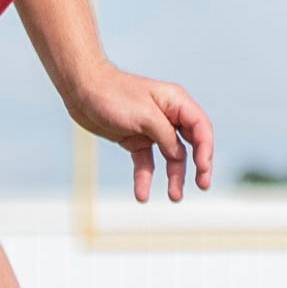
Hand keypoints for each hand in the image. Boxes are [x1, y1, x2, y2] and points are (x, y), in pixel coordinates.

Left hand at [68, 64, 216, 202]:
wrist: (81, 90)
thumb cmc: (113, 95)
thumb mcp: (144, 116)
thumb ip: (166, 136)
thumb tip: (178, 156)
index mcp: (175, 102)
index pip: (200, 127)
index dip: (206, 149)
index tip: (203, 170)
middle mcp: (167, 115)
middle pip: (191, 143)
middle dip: (198, 165)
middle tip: (202, 185)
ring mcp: (152, 128)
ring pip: (170, 156)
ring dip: (174, 176)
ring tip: (175, 197)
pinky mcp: (135, 139)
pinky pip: (146, 162)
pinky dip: (145, 178)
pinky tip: (142, 194)